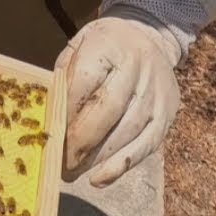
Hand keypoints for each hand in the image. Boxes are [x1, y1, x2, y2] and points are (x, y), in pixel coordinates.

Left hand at [56, 17, 183, 186]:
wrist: (146, 36)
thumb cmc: (100, 51)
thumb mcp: (75, 51)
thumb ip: (62, 80)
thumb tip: (47, 120)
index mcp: (108, 45)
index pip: (84, 81)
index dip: (66, 112)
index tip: (49, 134)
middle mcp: (138, 67)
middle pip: (108, 110)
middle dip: (80, 142)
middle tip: (58, 163)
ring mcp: (156, 91)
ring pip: (127, 132)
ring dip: (97, 159)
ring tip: (71, 173)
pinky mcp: (168, 113)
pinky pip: (146, 146)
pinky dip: (120, 166)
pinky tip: (98, 179)